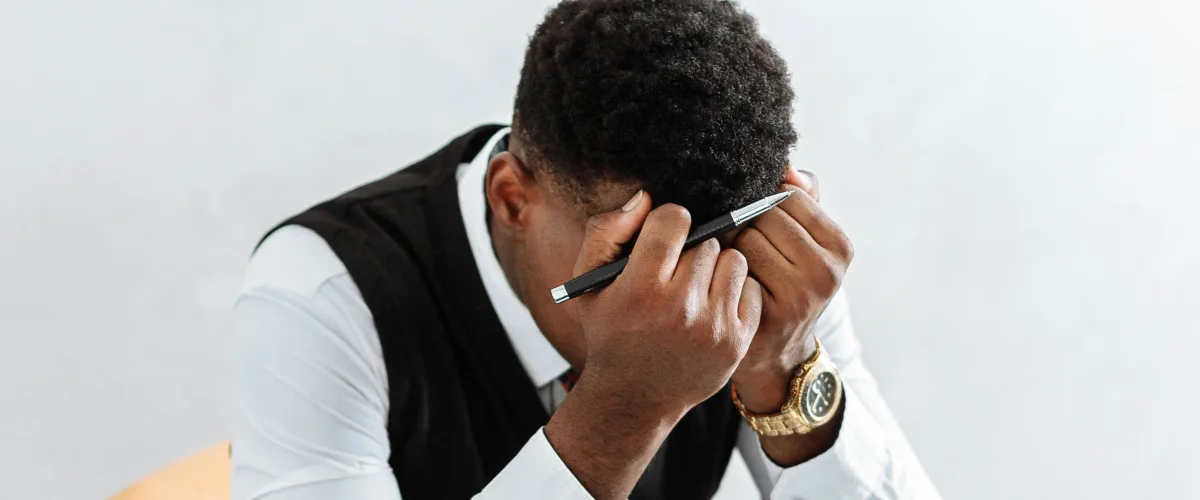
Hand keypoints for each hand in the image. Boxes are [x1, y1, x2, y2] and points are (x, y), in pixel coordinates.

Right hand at [574, 190, 762, 414]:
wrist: (633, 398)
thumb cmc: (610, 332)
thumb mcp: (587, 283)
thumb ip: (606, 231)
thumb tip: (646, 198)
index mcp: (641, 288)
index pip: (674, 219)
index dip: (666, 224)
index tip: (662, 240)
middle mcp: (680, 307)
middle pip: (706, 240)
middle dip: (691, 250)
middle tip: (676, 272)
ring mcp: (713, 327)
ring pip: (733, 260)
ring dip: (717, 268)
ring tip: (697, 286)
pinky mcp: (737, 341)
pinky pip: (752, 288)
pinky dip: (736, 292)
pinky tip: (713, 305)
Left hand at [731, 169, 853, 412]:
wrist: (777, 352)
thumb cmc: (785, 283)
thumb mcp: (805, 240)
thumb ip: (802, 197)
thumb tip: (787, 166)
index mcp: (840, 247)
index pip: (788, 196)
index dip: (763, 203)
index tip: (757, 221)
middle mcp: (826, 273)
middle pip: (764, 216)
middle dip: (745, 223)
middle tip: (740, 243)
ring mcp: (800, 298)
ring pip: (744, 240)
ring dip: (730, 246)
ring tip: (735, 264)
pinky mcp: (768, 317)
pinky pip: (731, 271)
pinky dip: (723, 271)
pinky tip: (726, 284)